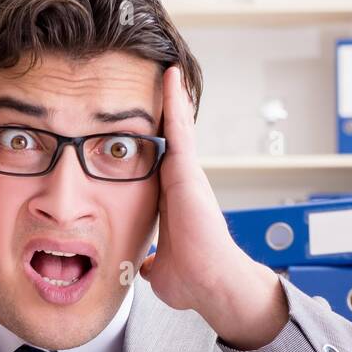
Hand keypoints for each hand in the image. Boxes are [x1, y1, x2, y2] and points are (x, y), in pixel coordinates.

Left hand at [139, 65, 287, 349]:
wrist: (210, 286)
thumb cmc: (192, 280)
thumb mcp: (159, 269)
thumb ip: (150, 262)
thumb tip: (144, 267)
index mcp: (171, 201)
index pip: (156, 162)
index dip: (148, 139)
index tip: (140, 120)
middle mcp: (181, 183)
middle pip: (167, 137)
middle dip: (161, 108)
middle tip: (156, 76)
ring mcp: (187, 175)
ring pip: (176, 127)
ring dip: (169, 97)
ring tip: (164, 65)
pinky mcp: (189, 172)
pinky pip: (179, 130)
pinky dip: (174, 103)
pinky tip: (169, 77)